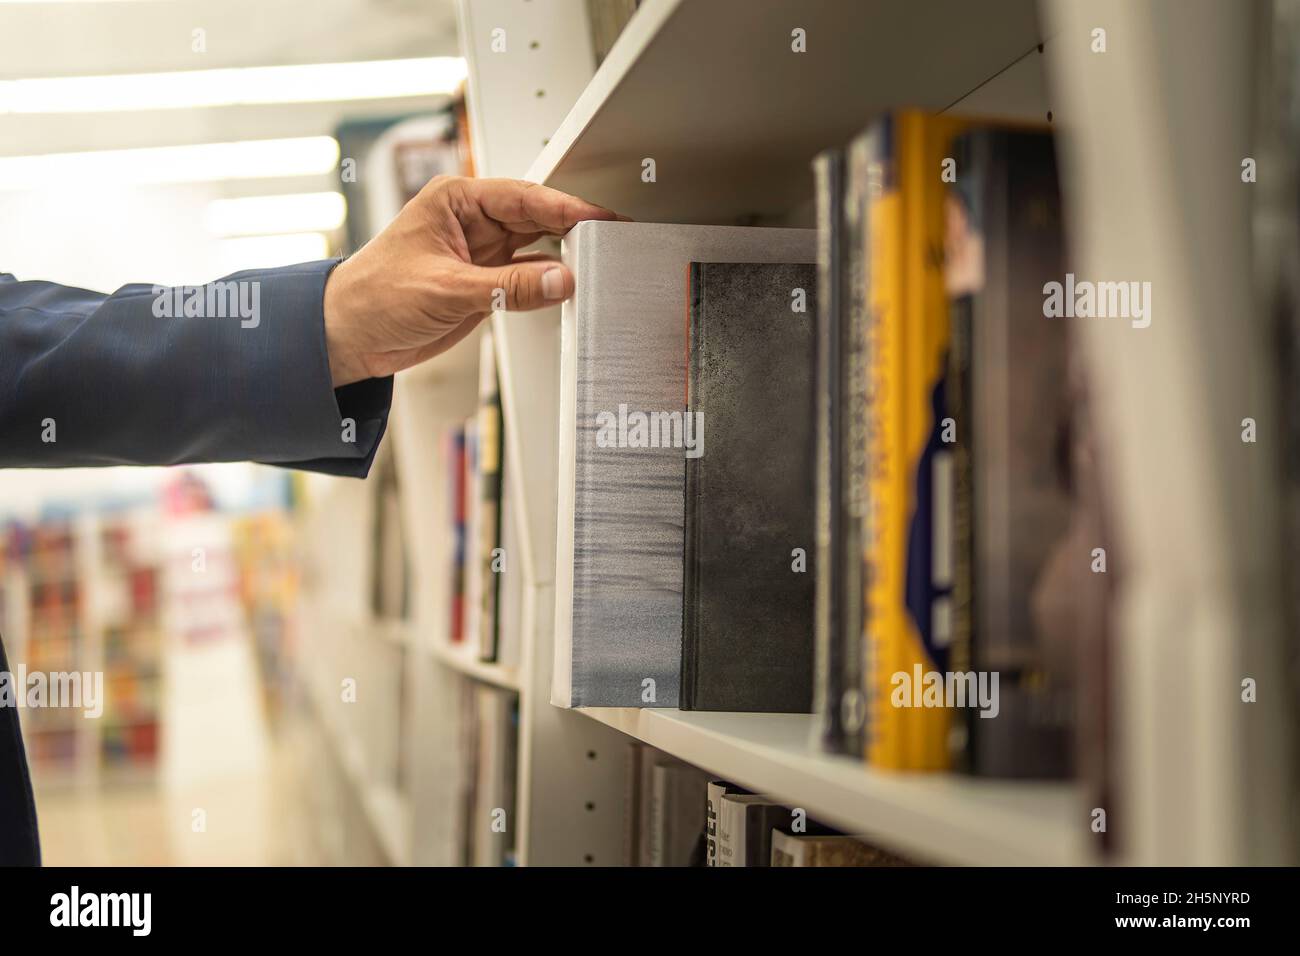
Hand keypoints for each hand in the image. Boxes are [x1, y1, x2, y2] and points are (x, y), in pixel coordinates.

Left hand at [322, 175, 620, 386]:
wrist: (348, 337)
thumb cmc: (373, 296)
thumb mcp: (446, 289)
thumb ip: (510, 286)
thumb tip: (560, 281)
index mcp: (456, 200)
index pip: (525, 197)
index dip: (567, 207)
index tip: (601, 218)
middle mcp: (472, 222)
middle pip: (537, 218)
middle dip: (573, 230)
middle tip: (610, 242)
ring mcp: (480, 253)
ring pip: (537, 248)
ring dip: (563, 259)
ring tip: (597, 266)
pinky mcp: (484, 284)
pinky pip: (527, 278)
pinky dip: (548, 285)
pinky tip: (568, 289)